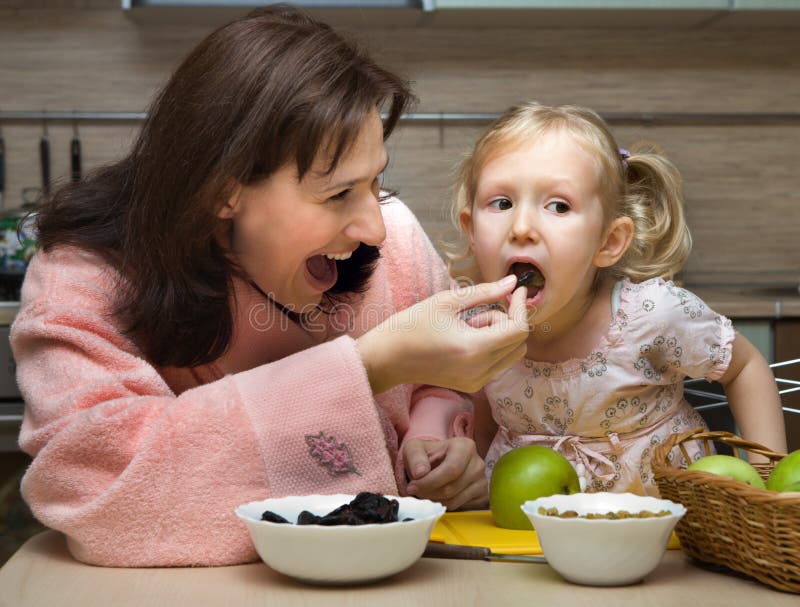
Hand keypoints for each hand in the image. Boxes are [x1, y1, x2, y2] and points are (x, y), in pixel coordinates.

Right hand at [357, 276, 528, 393]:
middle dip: (508, 321)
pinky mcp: (472, 385)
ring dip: (499, 335)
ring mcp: (477, 381)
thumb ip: (485, 292)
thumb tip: (512, 283)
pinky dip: (491, 347)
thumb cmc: (412, 325)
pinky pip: (497, 363)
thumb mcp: (448, 302)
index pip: (519, 329)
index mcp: (475, 348)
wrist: (388, 358)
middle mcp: (480, 370)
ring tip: (466, 325)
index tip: (518, 291)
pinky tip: (464, 339)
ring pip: (511, 353)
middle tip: (478, 310)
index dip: (522, 307)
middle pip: (519, 342)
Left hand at [403, 437, 488, 510]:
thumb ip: (415, 458)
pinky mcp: (481, 497)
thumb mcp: (414, 448)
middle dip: (428, 493)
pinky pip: (459, 508)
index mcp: (465, 446)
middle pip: (451, 488)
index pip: (451, 470)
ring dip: (434, 500)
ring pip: (454, 501)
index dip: (429, 482)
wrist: (437, 463)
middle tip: (416, 491)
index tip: (412, 487)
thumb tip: (420, 473)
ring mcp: (482, 482)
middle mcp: (478, 464)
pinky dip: (443, 506)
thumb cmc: (427, 455)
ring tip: (425, 492)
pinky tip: (437, 496)